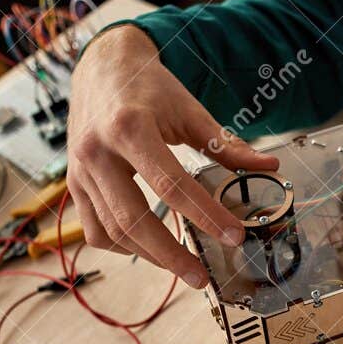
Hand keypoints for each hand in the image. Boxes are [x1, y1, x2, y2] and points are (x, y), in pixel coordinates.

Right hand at [66, 24, 279, 286]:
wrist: (101, 66)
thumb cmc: (150, 88)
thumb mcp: (189, 109)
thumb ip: (226, 144)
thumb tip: (270, 166)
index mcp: (129, 128)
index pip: (171, 184)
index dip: (205, 214)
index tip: (234, 236)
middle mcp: (97, 152)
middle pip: (133, 219)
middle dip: (171, 255)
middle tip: (203, 277)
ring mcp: (79, 170)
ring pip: (112, 231)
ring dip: (149, 255)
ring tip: (183, 266)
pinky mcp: (72, 183)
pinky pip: (94, 230)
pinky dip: (121, 246)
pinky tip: (148, 247)